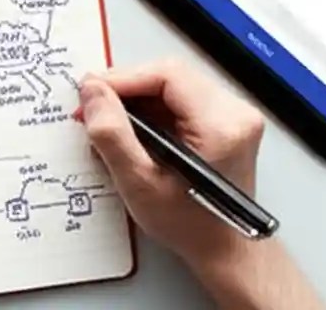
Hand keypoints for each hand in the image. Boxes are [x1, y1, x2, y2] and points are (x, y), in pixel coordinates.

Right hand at [78, 59, 265, 268]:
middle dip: (126, 87)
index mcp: (221, 126)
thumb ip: (113, 135)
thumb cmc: (190, 226)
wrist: (225, 249)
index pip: (167, 75)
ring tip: (108, 119)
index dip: (122, 78)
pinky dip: (151, 107)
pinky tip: (132, 127)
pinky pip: (181, 97)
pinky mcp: (225, 120)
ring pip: (173, 84)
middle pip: (170, 76)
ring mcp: (234, 114)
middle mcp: (235, 113)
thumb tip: (92, 92)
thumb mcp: (139, 184)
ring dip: (137, 97)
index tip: (90, 91)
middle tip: (93, 106)